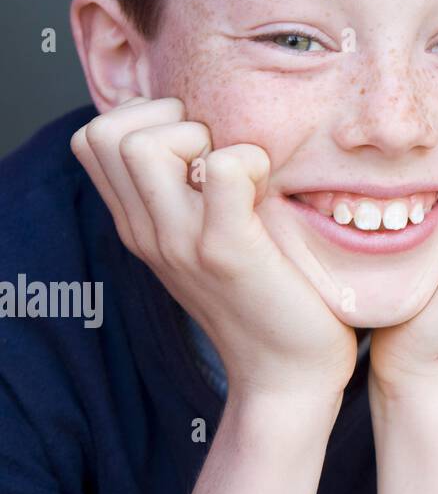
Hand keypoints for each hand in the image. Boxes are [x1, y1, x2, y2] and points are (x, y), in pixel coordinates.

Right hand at [70, 97, 358, 402]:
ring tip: (239, 170)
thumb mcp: (209, 237)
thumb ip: (192, 192)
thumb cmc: (265, 296)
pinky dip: (250, 160)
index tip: (198, 142)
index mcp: (140, 224)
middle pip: (105, 132)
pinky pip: (223, 169)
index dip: (147, 117)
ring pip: (143, 145)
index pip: (95, 137)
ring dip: (202, 136)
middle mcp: (146, 230)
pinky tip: (267, 187)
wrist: (287, 376)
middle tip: (217, 151)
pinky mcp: (226, 250)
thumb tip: (207, 127)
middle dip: (167, 118)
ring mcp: (180, 241)